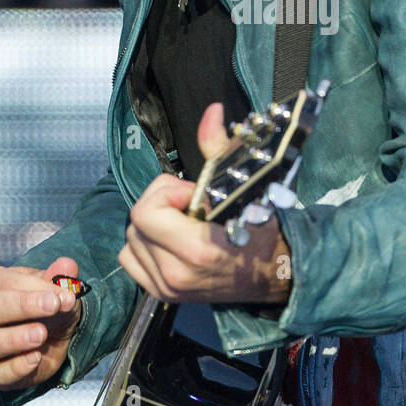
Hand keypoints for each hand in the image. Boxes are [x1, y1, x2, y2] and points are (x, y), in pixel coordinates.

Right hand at [0, 256, 82, 390]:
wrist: (53, 337)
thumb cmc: (44, 306)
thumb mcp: (54, 288)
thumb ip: (60, 277)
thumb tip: (67, 265)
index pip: (1, 282)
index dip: (34, 287)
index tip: (64, 294)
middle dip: (23, 306)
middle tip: (53, 306)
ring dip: (16, 338)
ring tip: (42, 334)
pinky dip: (17, 367)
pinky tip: (36, 357)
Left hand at [117, 102, 292, 307]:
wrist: (275, 273)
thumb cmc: (261, 230)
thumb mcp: (243, 187)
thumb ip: (218, 149)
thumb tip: (210, 112)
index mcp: (197, 250)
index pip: (146, 212)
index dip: (165, 193)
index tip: (191, 193)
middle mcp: (177, 273)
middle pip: (137, 222)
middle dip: (159, 204)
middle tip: (189, 205)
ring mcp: (168, 287)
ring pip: (131, 240)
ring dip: (151, 225)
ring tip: (180, 223)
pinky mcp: (163, 293)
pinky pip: (131, 259)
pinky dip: (144, 246)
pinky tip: (168, 240)